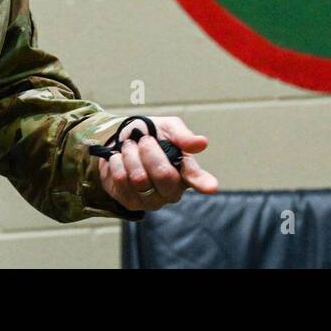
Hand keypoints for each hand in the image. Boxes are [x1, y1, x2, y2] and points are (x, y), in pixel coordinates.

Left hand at [98, 116, 217, 211]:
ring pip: (140, 179)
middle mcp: (172, 191)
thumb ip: (182, 135)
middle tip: (144, 140)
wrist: (118, 143)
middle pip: (164, 176)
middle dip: (150, 152)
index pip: (198, 179)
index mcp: (186, 171)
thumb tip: (201, 143)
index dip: (204, 183)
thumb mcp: (166, 127)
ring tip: (130, 147)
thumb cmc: (149, 136)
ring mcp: (152, 200)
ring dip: (131, 155)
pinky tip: (120, 159)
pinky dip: (118, 163)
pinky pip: (122, 181)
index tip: (211, 187)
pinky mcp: (131, 203)